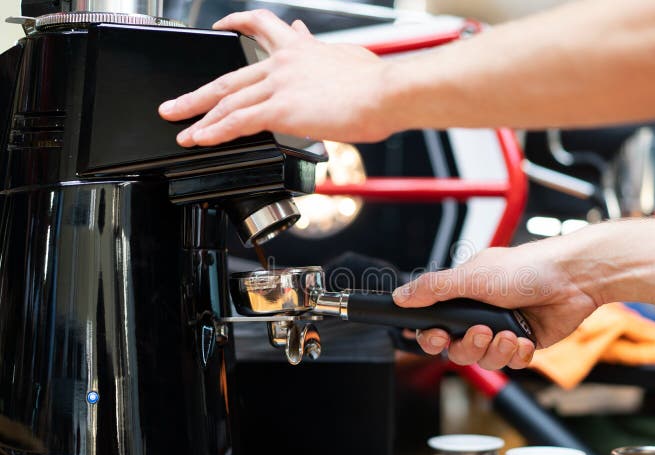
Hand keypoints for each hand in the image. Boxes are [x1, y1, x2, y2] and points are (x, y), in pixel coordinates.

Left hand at [158, 10, 392, 144]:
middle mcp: (283, 63)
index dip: (236, 24)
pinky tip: (200, 138)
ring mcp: (279, 85)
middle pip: (230, 76)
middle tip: (175, 102)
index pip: (261, 27)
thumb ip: (323, 52)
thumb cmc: (377, 82)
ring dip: (199, 115)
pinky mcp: (282, 109)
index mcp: (300, 49)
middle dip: (199, 92)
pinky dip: (216, 130)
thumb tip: (314, 43)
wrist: (387, 92)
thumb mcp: (346, 56)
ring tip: (180, 128)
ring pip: (227, 100)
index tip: (222, 25)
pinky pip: (238, 121)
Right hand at [392, 241, 599, 369]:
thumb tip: (400, 296)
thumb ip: (433, 289)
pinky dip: (518, 354)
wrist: (573, 279)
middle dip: (469, 345)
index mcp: (463, 295)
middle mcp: (481, 314)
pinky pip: (511, 363)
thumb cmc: (527, 269)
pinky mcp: (524, 342)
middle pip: (457, 349)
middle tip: (482, 331)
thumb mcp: (472, 277)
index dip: (431, 337)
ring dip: (496, 350)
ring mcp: (503, 330)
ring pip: (484, 359)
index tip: (436, 335)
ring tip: (511, 333)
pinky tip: (526, 338)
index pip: (434, 324)